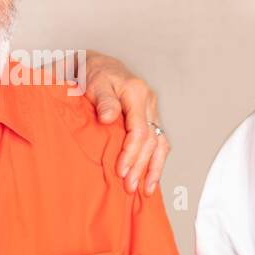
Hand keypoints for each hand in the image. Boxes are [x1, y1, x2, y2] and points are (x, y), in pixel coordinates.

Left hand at [81, 51, 169, 195]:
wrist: (98, 65)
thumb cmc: (94, 74)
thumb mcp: (94, 83)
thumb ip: (103, 101)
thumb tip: (108, 118)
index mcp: (137, 93)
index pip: (139, 131)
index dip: (131, 153)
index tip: (120, 170)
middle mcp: (149, 102)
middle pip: (151, 141)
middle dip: (141, 166)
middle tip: (129, 186)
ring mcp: (151, 110)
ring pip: (160, 143)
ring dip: (154, 167)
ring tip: (147, 189)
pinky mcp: (149, 117)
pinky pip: (158, 141)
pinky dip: (157, 160)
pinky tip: (152, 176)